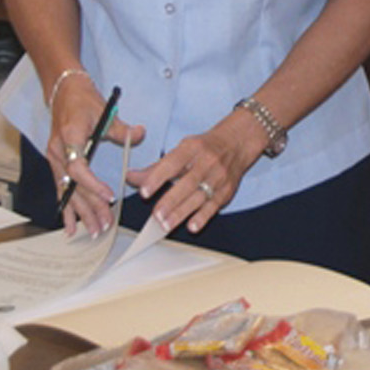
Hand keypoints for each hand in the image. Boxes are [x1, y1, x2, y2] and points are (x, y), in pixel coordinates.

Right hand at [48, 75, 143, 236]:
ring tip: (93, 231)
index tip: (109, 195)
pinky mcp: (56, 164)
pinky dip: (67, 210)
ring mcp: (54, 159)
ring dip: (80, 213)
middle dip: (90, 207)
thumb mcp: (105, 111)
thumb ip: (122, 128)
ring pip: (67, 192)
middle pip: (73, 186)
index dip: (93, 184)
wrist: (64, 92)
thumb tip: (139, 134)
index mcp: (70, 137)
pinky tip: (70, 227)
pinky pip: (61, 191)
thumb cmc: (83, 100)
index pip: (78, 168)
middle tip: (104, 224)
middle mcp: (58, 151)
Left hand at [125, 112, 267, 233]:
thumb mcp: (181, 150)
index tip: (144, 191)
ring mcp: (218, 177)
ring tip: (166, 225)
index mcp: (191, 148)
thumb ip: (156, 167)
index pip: (172, 163)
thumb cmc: (204, 148)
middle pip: (187, 183)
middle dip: (170, 201)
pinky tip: (193, 226)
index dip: (157, 178)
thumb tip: (131, 177)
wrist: (237, 143)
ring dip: (182, 213)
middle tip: (156, 215)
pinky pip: (214, 205)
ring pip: (199, 197)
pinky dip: (203, 217)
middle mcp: (206, 161)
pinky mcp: (227, 190)